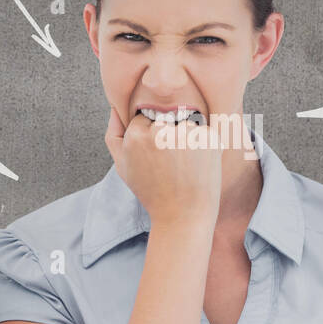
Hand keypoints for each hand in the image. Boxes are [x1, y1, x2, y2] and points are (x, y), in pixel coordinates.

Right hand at [104, 106, 221, 227]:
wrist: (183, 216)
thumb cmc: (151, 192)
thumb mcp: (123, 167)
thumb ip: (114, 135)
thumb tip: (115, 107)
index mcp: (137, 135)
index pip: (144, 119)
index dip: (151, 139)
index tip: (156, 159)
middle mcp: (161, 131)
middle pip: (165, 118)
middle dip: (168, 136)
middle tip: (171, 165)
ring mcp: (187, 133)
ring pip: (185, 123)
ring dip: (187, 139)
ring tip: (185, 166)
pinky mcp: (209, 138)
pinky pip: (204, 131)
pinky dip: (203, 145)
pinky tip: (198, 166)